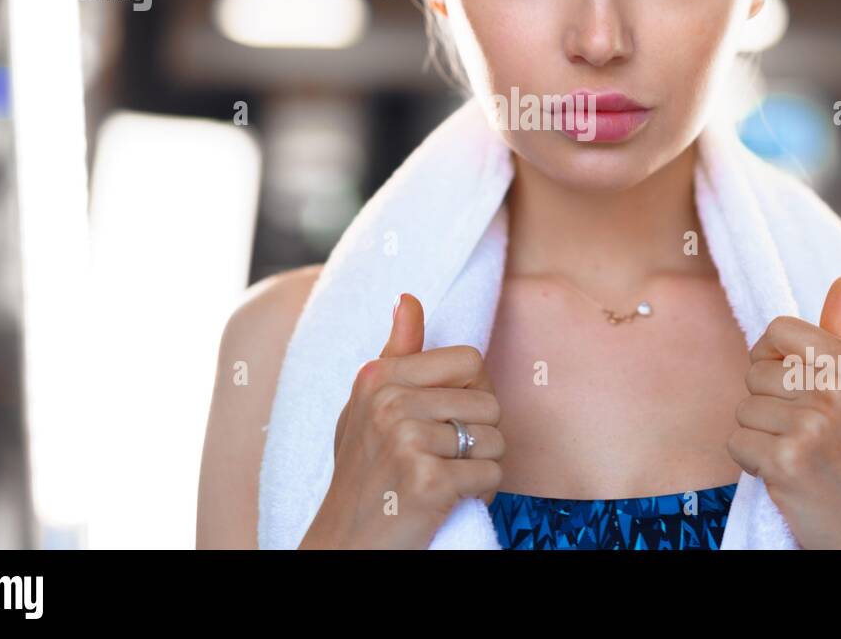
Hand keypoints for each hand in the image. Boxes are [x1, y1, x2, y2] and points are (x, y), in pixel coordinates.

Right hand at [298, 293, 505, 548]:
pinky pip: (491, 474)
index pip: (470, 361)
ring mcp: (407, 440)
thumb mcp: (368, 407)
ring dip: (482, 467)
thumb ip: (395, 352)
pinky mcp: (427, 480)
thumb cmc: (364, 474)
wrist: (345, 543)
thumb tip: (409, 298)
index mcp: (379, 376)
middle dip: (481, 435)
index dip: (473, 394)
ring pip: (495, 439)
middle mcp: (390, 402)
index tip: (448, 420)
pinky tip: (448, 500)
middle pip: (489, 401)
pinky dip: (480, 492)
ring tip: (446, 479)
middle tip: (446, 459)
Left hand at [726, 273, 840, 548]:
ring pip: (743, 409)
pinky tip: (787, 478)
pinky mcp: (787, 461)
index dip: (771, 354)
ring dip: (760, 437)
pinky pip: (737, 443)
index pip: (780, 327)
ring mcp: (813, 425)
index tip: (786, 382)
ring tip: (800, 458)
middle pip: (755, 370)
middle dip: (767, 403)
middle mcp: (839, 388)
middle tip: (803, 434)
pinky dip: (752, 464)